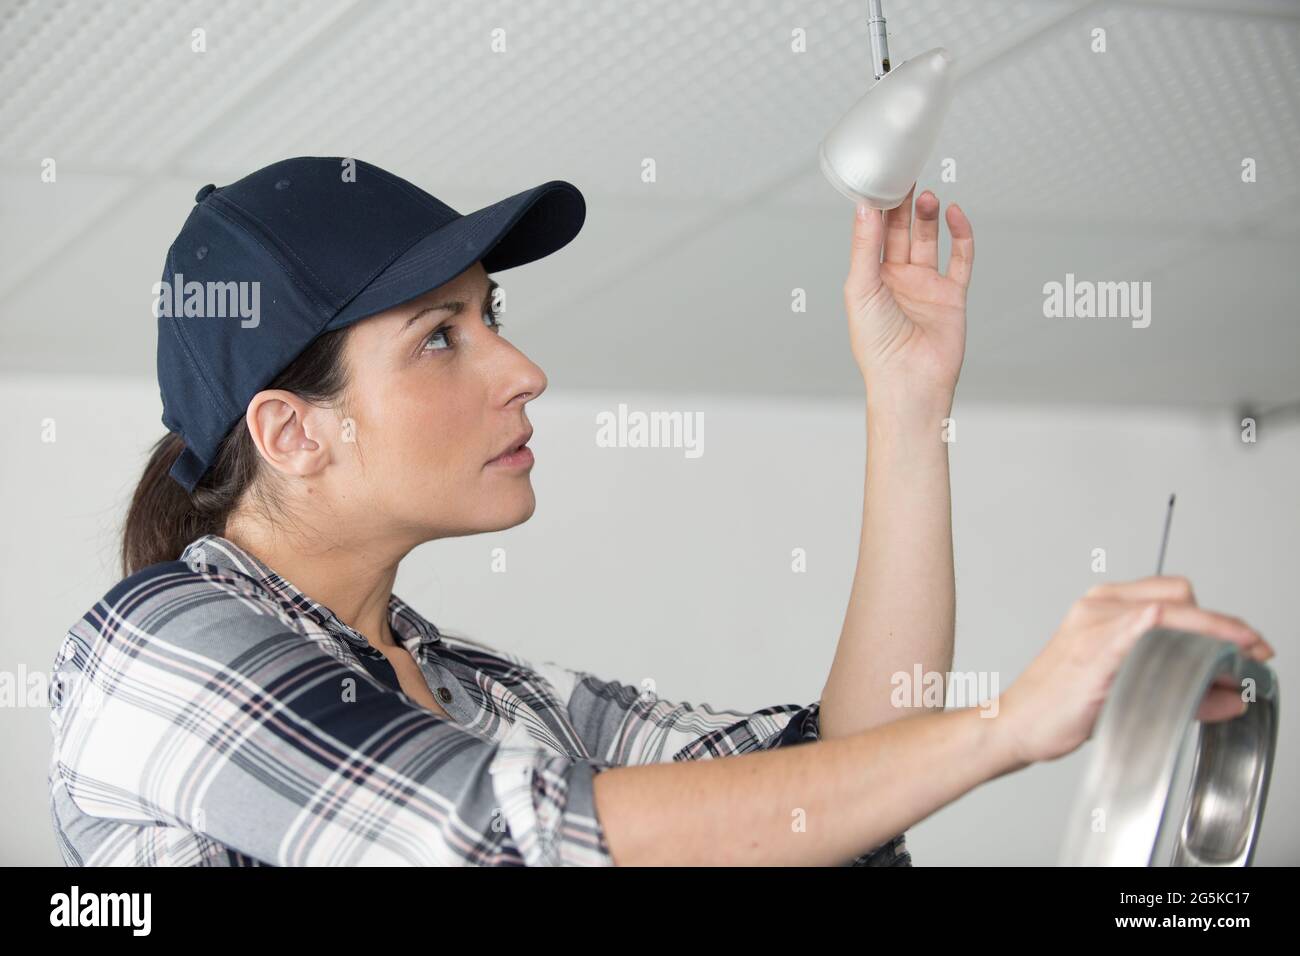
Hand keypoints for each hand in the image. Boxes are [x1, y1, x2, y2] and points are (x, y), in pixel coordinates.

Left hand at [843, 185, 973, 397]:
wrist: (909, 381)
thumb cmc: (876, 346)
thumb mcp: (861, 288)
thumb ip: (865, 247)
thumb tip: (863, 207)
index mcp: (871, 280)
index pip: (874, 235)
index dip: (877, 209)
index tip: (880, 180)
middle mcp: (898, 280)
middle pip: (901, 232)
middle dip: (903, 205)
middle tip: (905, 177)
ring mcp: (926, 286)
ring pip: (929, 240)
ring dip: (927, 216)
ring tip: (925, 194)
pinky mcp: (952, 295)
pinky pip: (960, 259)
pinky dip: (961, 235)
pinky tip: (954, 214)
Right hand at [998, 576, 1274, 765]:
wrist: (1015, 724)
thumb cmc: (1059, 708)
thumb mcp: (1124, 690)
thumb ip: (1179, 687)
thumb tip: (1233, 695)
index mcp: (1101, 607)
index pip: (1172, 594)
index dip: (1217, 617)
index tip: (1249, 642)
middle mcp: (1097, 607)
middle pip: (1178, 596)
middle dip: (1221, 626)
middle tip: (1250, 654)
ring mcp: (1094, 624)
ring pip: (1172, 611)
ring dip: (1215, 636)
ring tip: (1238, 666)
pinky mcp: (1095, 649)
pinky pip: (1148, 627)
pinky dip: (1185, 637)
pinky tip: (1205, 656)